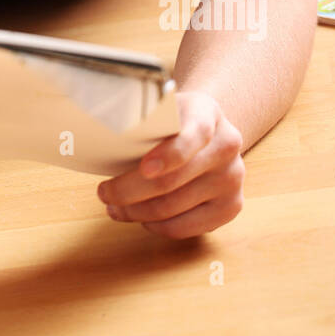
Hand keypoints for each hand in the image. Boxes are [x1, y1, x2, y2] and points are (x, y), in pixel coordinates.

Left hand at [97, 90, 244, 237]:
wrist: (209, 129)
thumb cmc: (173, 120)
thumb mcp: (162, 107)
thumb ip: (143, 120)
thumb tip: (102, 138)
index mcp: (207, 113)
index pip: (193, 135)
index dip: (168, 155)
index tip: (143, 168)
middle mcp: (226, 145)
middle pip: (173, 180)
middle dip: (130, 191)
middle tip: (104, 193)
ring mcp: (232, 178)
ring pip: (174, 207)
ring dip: (137, 212)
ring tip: (115, 207)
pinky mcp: (231, 206)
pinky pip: (186, 227)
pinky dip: (157, 226)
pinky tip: (142, 218)